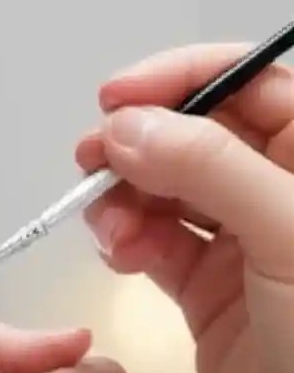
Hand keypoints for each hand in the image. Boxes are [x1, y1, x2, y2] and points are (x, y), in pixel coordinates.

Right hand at [77, 44, 293, 372]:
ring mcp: (250, 247)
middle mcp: (286, 200)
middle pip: (199, 134)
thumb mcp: (291, 243)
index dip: (184, 79)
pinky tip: (119, 250)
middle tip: (98, 154)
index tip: (122, 95)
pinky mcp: (214, 293)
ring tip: (110, 221)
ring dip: (125, 195)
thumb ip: (212, 170)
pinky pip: (156, 242)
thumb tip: (135, 125)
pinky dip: (127, 238)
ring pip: (168, 188)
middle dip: (141, 140)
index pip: (254, 85)